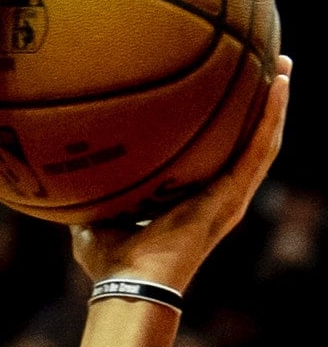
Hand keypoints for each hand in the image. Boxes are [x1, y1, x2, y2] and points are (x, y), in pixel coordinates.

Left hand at [74, 57, 293, 289]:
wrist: (129, 282)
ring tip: (280, 64)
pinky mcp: (233, 195)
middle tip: (266, 65)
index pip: (216, 156)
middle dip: (258, 105)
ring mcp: (230, 196)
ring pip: (263, 141)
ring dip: (274, 104)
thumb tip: (67, 176)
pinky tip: (277, 85)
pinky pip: (259, 149)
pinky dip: (271, 116)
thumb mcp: (95, 221)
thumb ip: (91, 196)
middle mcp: (218, 196)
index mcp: (192, 200)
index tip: (225, 93)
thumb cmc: (111, 263)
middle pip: (247, 142)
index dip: (224, 127)